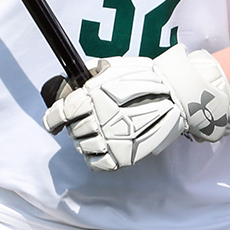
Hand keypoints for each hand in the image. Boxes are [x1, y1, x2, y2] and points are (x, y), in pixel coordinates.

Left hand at [42, 47, 229, 171]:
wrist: (176, 95)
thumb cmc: (146, 77)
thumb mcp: (112, 66)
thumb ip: (89, 74)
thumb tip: (72, 82)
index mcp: (91, 96)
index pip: (59, 114)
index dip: (52, 120)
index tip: (54, 123)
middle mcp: (97, 119)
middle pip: (73, 131)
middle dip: (79, 126)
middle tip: (92, 120)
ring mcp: (110, 139)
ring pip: (84, 148)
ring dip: (88, 141)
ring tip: (102, 133)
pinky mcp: (123, 156)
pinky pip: (98, 164)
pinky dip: (97, 158)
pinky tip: (104, 148)